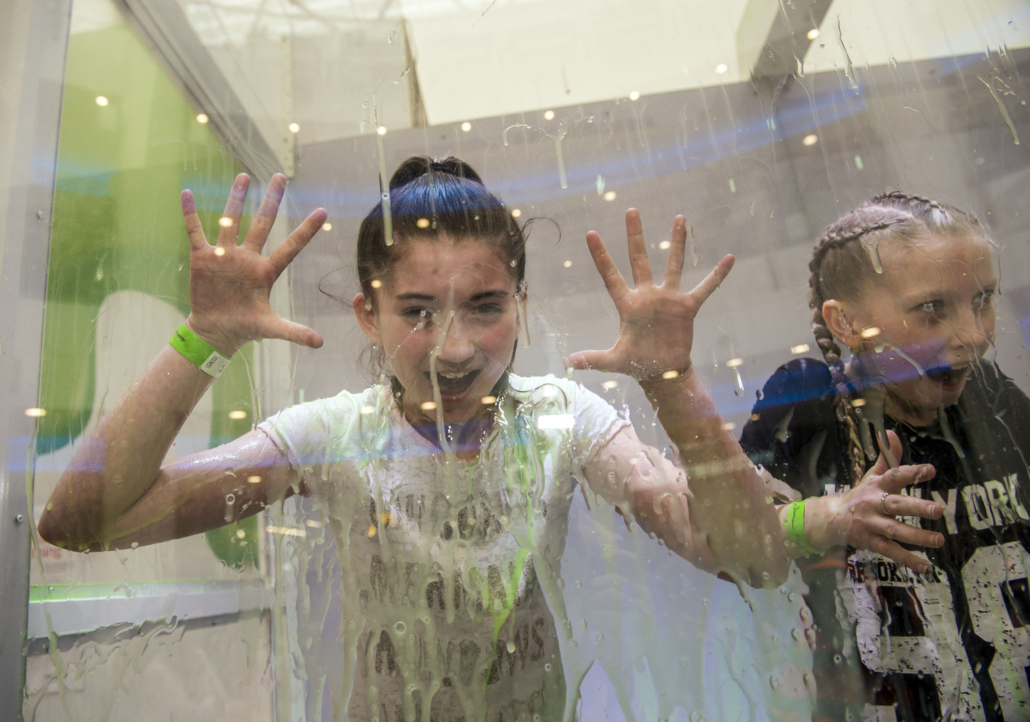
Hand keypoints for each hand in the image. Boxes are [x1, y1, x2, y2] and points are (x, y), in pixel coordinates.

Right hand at [182, 173, 325, 354]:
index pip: (291, 247)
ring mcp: (225, 255)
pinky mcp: (203, 258)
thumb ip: (294, 332)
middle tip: (281, 176)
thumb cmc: (245, 327)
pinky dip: (191, 214)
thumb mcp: (271, 329)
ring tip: (244, 176)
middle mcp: (248, 257)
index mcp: (266, 271)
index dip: (306, 230)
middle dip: (271, 200)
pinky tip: (187, 194)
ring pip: (231, 221)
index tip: (323, 211)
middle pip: (263, 224)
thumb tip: (320, 344)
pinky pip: (195, 232)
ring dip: (236, 199)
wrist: (216, 330)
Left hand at [567, 209, 732, 381]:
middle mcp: (647, 296)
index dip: (601, 255)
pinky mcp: (687, 308)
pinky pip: (706, 288)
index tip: (590, 233)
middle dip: (634, 236)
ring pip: (673, 265)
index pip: (610, 275)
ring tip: (679, 218)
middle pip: (639, 259)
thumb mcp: (613, 361)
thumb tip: (570, 362)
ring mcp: (668, 299)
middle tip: (631, 210)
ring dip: (676, 242)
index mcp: (627, 305)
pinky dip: (717, 275)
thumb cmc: (636, 364)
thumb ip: (592, 359)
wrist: (662, 372)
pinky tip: (729, 258)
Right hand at [820, 431, 943, 571]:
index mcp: (877, 486)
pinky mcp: (870, 541)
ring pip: (895, 531)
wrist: (831, 518)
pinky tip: (924, 565)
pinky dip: (907, 559)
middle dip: (917, 507)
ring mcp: (871, 524)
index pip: (894, 476)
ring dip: (917, 537)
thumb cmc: (860, 496)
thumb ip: (887, 456)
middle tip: (937, 510)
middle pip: (896, 505)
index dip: (911, 472)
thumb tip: (892, 431)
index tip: (930, 470)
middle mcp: (874, 504)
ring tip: (938, 540)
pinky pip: (890, 551)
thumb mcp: (871, 475)